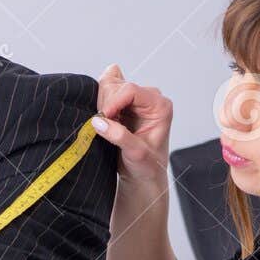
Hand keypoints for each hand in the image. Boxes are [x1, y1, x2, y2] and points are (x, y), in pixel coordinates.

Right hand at [91, 64, 172, 186]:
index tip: (103, 117)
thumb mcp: (137, 154)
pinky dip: (100, 104)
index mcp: (159, 106)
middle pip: (117, 85)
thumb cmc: (148, 165)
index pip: (131, 90)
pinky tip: (106, 120)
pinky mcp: (123, 102)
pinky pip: (105, 91)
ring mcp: (135, 99)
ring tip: (108, 125)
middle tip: (106, 125)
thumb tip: (99, 121)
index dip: (113, 101)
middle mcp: (149, 98)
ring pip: (109, 86)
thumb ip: (120, 136)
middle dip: (107, 104)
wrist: (144, 174)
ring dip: (103, 104)